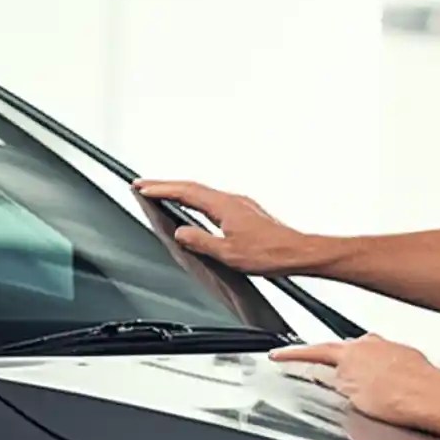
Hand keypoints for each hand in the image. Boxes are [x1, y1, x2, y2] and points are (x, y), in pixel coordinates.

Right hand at [133, 179, 304, 274]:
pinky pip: (214, 201)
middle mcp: (232, 200)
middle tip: (143, 185)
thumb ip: (200, 242)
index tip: (142, 187)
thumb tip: (180, 233)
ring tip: (162, 194)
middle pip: (193, 188)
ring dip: (181, 192)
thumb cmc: (270, 253)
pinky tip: (194, 208)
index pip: (186, 192)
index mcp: (225, 206)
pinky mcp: (245, 213)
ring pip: (204, 193)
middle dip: (166, 186)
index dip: (161, 189)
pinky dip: (197, 200)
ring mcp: (240, 205)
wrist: (297, 252)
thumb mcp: (228, 253)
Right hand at [269, 334, 439, 424]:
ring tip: (368, 398)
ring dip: (361, 375)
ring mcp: (389, 347)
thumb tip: (326, 376)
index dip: (293, 355)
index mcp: (349, 351)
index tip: (279, 355)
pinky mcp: (406, 355)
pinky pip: (384, 364)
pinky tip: (386, 394)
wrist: (431, 398)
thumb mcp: (350, 397)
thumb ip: (333, 381)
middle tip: (330, 386)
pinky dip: (381, 376)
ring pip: (364, 360)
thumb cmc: (397, 398)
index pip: (314, 352)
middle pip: (341, 354)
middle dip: (334, 369)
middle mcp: (369, 343)